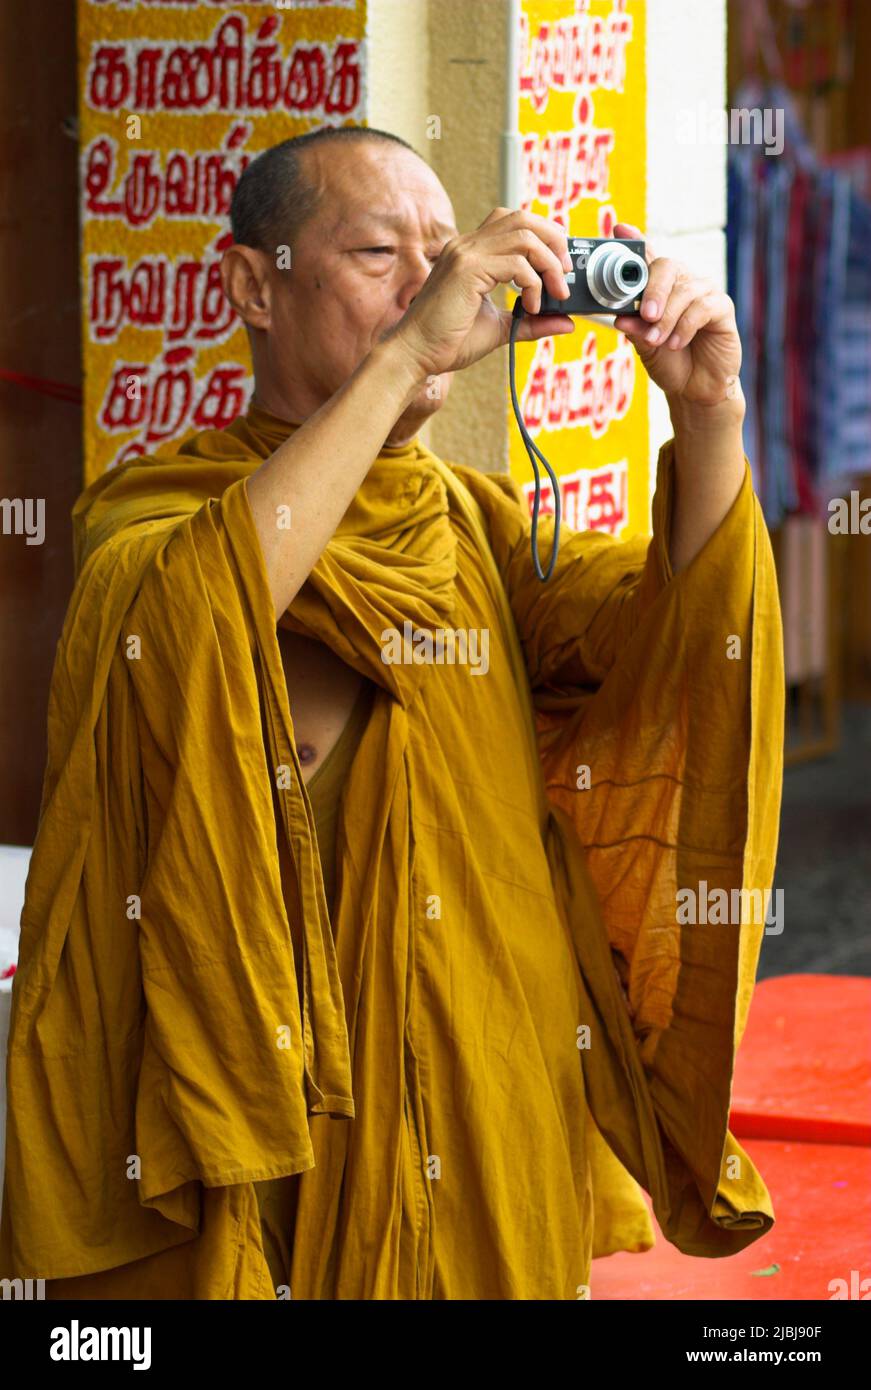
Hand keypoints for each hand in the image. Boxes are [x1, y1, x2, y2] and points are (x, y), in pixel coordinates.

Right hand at [384, 207, 575, 379]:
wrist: (416, 353)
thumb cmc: (449, 341)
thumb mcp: (500, 327)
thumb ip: (532, 321)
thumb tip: (566, 321)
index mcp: (472, 252)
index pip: (514, 223)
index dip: (544, 236)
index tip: (560, 264)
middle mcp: (468, 245)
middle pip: (523, 218)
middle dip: (554, 242)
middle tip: (564, 274)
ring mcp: (466, 254)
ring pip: (524, 236)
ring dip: (549, 263)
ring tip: (555, 293)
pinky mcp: (467, 269)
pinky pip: (515, 263)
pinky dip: (533, 283)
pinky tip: (531, 306)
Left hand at [611, 221, 742, 411]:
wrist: (694, 389)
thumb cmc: (669, 361)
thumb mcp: (644, 344)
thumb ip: (634, 328)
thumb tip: (619, 317)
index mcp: (661, 286)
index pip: (647, 257)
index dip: (634, 241)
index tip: (618, 229)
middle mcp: (683, 282)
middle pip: (667, 266)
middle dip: (653, 291)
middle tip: (645, 315)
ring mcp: (705, 292)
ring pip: (685, 290)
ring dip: (668, 317)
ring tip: (657, 340)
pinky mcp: (723, 308)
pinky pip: (704, 308)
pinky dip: (686, 326)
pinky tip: (677, 343)